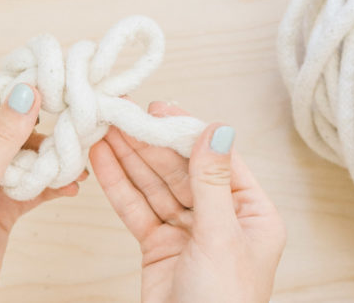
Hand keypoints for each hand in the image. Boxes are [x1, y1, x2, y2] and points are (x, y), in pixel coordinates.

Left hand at [0, 82, 83, 302]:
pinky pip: (30, 185)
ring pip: (21, 156)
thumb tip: (26, 93)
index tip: (48, 84)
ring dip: (48, 156)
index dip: (11, 90)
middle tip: (73, 118)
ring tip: (76, 154)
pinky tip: (71, 184)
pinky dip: (50, 183)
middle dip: (38, 125)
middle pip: (4, 126)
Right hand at [88, 101, 285, 302]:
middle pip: (180, 170)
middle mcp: (221, 219)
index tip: (160, 107)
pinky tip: (102, 161)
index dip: (186, 131)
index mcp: (252, 214)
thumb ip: (212, 182)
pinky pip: (138, 210)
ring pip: (155, 187)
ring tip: (104, 129)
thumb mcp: (221, 238)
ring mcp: (187, 232)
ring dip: (129, 158)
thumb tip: (219, 129)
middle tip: (122, 114)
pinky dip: (119, 186)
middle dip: (150, 142)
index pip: (216, 160)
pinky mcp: (159, 246)